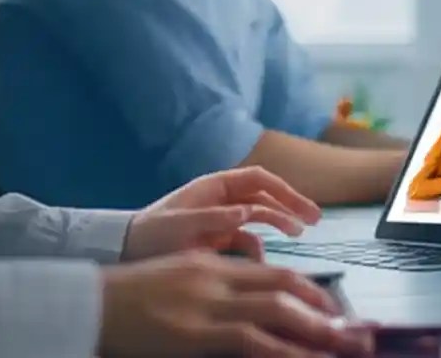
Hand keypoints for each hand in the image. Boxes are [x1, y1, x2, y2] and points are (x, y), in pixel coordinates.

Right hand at [98, 251, 373, 356]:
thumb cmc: (123, 300)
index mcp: (213, 264)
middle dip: (326, 311)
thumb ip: (213, 288)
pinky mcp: (193, 333)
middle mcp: (217, 278)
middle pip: (287, 288)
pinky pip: (251, 341)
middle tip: (358, 333)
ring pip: (277, 312)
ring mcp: (206, 305)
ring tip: (347, 346)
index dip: (310, 293)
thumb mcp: (175, 281)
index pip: (276, 274)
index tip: (334, 312)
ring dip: (318, 332)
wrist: (81, 304)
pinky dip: (284, 350)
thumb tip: (247, 311)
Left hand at [123, 167, 321, 261]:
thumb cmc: (151, 234)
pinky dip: (257, 248)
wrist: (126, 255)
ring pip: (261, 216)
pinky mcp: (217, 240)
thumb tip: (248, 212)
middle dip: (291, 204)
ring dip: (280, 223)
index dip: (284, 189)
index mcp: (215, 187)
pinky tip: (263, 261)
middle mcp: (223, 199)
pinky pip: (246, 240)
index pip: (258, 179)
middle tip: (314, 220)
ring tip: (298, 235)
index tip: (303, 206)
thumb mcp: (180, 225)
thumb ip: (214, 218)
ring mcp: (222, 219)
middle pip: (266, 195)